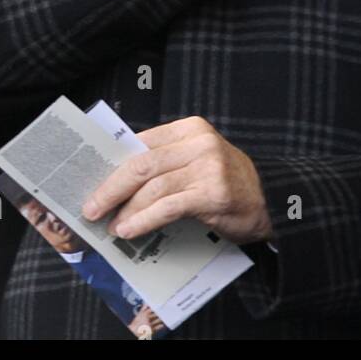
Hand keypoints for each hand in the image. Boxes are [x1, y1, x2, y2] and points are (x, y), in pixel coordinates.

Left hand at [81, 116, 273, 245]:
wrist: (268, 200)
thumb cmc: (226, 182)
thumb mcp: (196, 160)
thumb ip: (164, 162)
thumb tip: (116, 179)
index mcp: (190, 128)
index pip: (141, 143)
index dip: (113, 165)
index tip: (92, 183)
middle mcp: (198, 142)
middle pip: (142, 164)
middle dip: (111, 188)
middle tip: (91, 207)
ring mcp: (207, 167)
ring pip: (152, 187)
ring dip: (126, 210)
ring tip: (111, 225)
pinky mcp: (212, 193)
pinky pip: (168, 207)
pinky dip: (144, 220)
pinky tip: (130, 230)